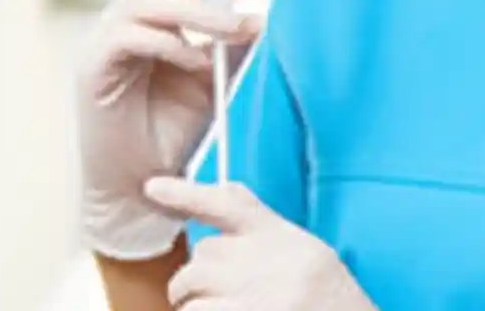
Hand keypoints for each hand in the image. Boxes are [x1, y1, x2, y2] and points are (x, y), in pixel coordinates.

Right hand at [75, 0, 265, 258]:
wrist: (143, 185)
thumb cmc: (178, 129)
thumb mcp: (218, 80)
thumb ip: (235, 48)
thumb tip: (264, 18)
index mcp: (156, 13)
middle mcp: (127, 18)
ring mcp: (106, 40)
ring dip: (200, 10)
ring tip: (234, 29)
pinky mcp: (93, 67)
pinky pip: (128, 35)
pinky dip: (168, 43)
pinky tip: (196, 63)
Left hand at [144, 177, 378, 310]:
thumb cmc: (330, 303)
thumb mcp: (307, 257)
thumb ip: (266, 236)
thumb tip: (219, 217)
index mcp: (284, 239)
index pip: (230, 204)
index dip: (187, 194)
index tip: (154, 187)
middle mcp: (266, 259)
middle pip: (202, 253)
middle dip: (200, 278)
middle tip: (220, 297)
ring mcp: (251, 292)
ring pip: (188, 286)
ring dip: (195, 305)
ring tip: (227, 310)